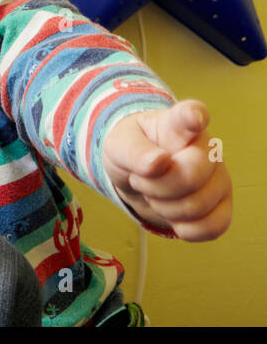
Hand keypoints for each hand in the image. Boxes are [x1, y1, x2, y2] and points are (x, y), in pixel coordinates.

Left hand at [101, 99, 231, 241]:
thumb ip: (134, 151)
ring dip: (164, 207)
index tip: (193, 117)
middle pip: (189, 176)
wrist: (137, 177)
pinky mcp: (223, 206)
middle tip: (141, 178)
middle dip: (155, 186)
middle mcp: (207, 148)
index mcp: (177, 124)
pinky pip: (211, 227)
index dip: (193, 117)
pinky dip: (183, 228)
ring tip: (156, 192)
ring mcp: (219, 178)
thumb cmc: (131, 153)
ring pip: (197, 207)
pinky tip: (172, 213)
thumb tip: (158, 162)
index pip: (190, 115)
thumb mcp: (119, 146)